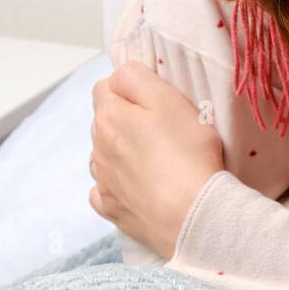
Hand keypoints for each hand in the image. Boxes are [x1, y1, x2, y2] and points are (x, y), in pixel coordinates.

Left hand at [88, 60, 224, 259]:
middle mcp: (98, 147)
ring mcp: (103, 181)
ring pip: (105, 155)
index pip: (105, 86)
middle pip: (105, 121)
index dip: (130, 87)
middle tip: (165, 129)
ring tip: (155, 159)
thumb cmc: (187, 153)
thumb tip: (119, 75)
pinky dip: (117, 186)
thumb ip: (137, 78)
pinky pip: (105, 191)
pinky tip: (139, 187)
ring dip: (122, 152)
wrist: (191, 215)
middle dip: (127, 119)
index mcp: (109, 117)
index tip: (157, 99)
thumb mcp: (169, 99)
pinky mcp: (112, 209)